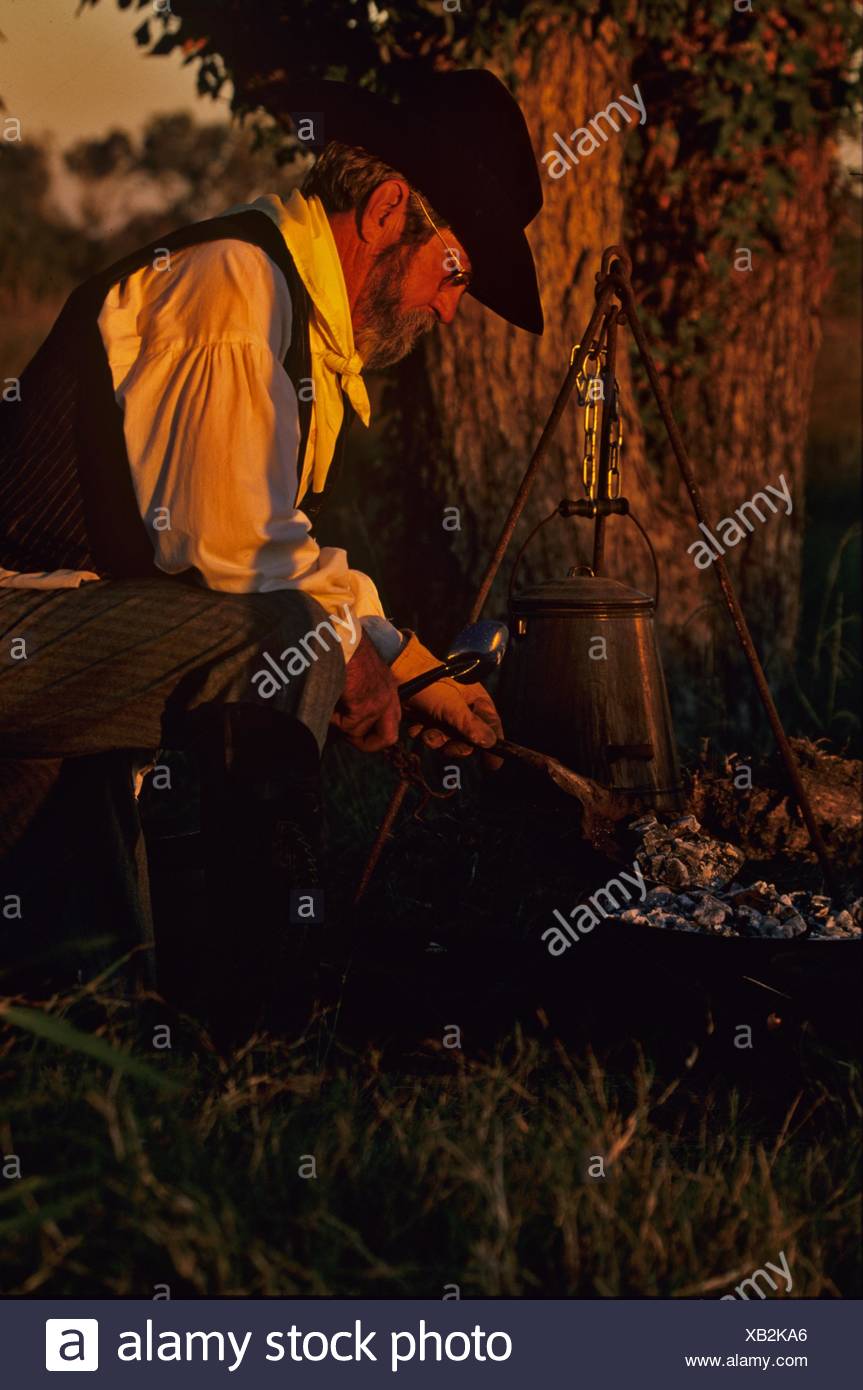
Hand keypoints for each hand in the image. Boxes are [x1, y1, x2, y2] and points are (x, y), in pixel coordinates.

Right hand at [330, 633, 400, 751]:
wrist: (338, 638)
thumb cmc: (343, 650)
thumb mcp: (360, 674)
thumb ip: (362, 696)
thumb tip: (347, 724)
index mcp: (388, 687)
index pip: (392, 722)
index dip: (375, 733)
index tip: (357, 731)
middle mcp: (389, 696)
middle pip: (388, 738)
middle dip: (367, 743)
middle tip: (348, 736)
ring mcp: (378, 703)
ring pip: (358, 732)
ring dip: (340, 724)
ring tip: (331, 702)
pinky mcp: (363, 706)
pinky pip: (346, 726)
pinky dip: (332, 718)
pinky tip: (329, 698)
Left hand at [392, 634, 503, 766]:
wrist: (398, 672)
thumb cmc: (430, 684)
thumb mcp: (452, 706)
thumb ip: (471, 726)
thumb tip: (491, 743)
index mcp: (476, 701)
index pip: (491, 726)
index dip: (493, 746)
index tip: (493, 765)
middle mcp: (462, 708)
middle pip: (468, 739)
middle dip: (456, 746)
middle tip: (448, 749)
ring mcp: (444, 713)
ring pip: (446, 739)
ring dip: (436, 740)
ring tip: (426, 732)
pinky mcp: (426, 716)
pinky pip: (429, 734)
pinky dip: (422, 733)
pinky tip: (415, 726)